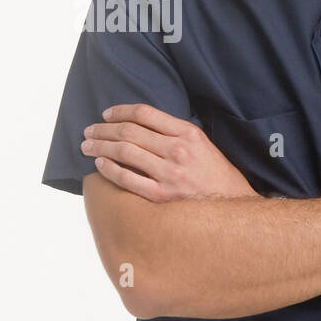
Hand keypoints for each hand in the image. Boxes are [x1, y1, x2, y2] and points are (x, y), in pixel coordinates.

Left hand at [82, 103, 257, 202]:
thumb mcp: (203, 144)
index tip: (107, 114)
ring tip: (87, 146)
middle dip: (103, 130)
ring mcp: (169, 174)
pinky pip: (128, 180)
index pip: (145, 114)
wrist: (233, 208)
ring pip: (124, 153)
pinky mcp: (162, 196)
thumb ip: (175, 133)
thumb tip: (140, 125)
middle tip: (89, 130)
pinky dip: (110, 170)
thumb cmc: (216, 175)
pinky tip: (100, 165)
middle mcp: (177, 151)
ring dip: (101, 147)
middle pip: (129, 132)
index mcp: (188, 133)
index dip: (120, 111)